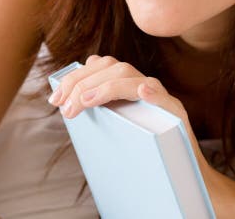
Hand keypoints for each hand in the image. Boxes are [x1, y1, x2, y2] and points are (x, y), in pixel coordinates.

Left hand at [47, 55, 208, 166]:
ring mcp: (160, 98)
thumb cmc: (144, 146)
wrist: (180, 169)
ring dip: (107, 88)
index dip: (74, 78)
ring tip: (85, 101)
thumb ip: (100, 109)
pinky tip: (143, 93)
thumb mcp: (117, 125)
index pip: (99, 66)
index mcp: (127, 85)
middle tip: (65, 109)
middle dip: (83, 84)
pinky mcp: (176, 114)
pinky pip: (165, 99)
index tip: (55, 99)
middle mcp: (143, 85)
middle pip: (112, 69)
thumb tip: (72, 99)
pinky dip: (153, 94)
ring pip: (133, 80)